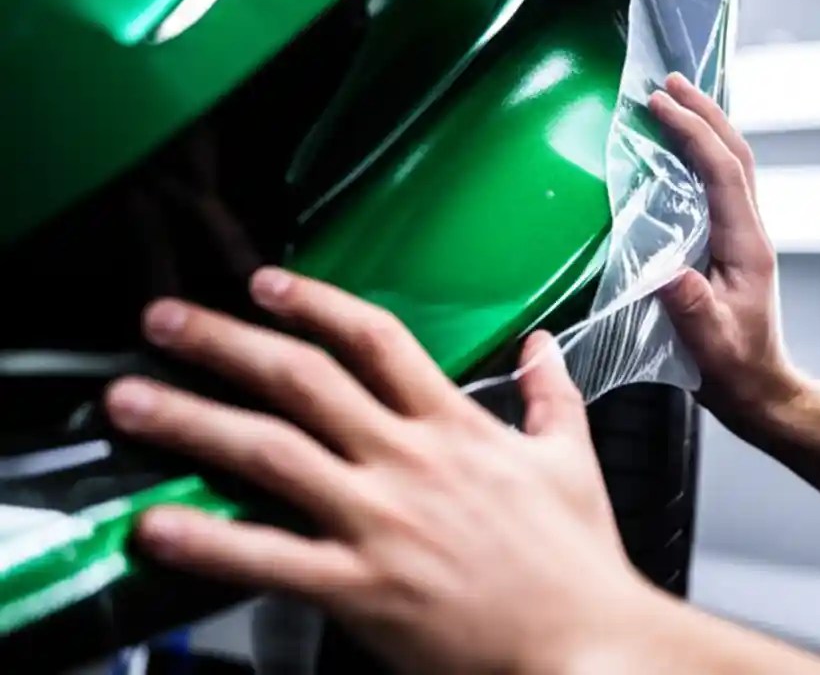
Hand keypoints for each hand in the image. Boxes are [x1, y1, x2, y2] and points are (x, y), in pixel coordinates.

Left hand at [104, 268, 658, 674]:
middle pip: (303, 381)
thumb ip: (551, 393)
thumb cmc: (576, 561)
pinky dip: (207, 540)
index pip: (377, 341)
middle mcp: (408, 463)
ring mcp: (380, 523)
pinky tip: (155, 525)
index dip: (315, 304)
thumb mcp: (571, 460)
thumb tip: (543, 344)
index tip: (266, 284)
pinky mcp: (362, 588)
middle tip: (163, 320)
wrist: (586, 644)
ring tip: (130, 399)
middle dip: (225, 342)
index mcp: (457, 428)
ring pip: (270, 454)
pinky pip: (269, 558)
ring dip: (192, 420)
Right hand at [649, 73, 803, 433]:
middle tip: (669, 80)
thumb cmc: (734, 370)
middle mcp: (749, 231)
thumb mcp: (711, 344)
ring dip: (705, 128)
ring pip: (731, 165)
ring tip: (674, 100)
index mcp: (745, 245)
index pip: (723, 171)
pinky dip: (701, 156)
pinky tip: (677, 153)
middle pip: (735, 154)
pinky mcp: (731, 245)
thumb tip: (669, 274)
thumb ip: (692, 309)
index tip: (659, 103)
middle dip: (704, 112)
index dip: (693, 132)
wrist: (759, 390)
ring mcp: (743, 236)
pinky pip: (719, 186)